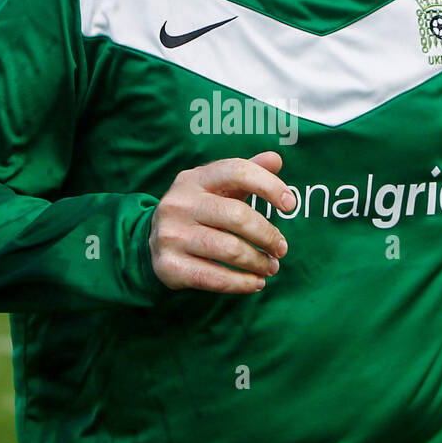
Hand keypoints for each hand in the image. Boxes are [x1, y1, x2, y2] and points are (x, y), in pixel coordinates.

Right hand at [149, 151, 291, 293]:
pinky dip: (242, 283)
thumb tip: (276, 159)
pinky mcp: (169, 266)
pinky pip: (215, 278)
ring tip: (270, 267)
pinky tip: (255, 282)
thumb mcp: (216, 187)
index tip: (291, 204)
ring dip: (258, 262)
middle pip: (237, 216)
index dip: (269, 185)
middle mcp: (179, 203)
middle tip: (281, 249)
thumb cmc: (197, 209)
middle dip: (267, 235)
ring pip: (230, 250)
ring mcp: (171, 235)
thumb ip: (246, 172)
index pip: (237, 171)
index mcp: (194, 178)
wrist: (150, 238)